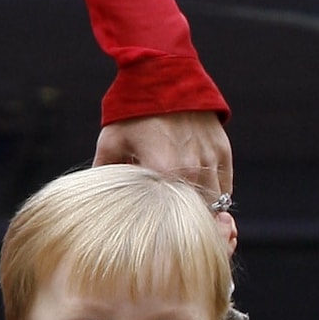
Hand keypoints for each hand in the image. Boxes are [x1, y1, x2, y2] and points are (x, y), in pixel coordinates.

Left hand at [95, 110, 236, 249]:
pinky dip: (214, 194)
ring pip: (216, 203)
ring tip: (188, 219)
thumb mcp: (110, 143)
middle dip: (191, 229)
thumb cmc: (131, 110)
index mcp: (163, 171)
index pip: (175, 220)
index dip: (171, 237)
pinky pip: (224, 185)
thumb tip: (94, 203)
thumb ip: (105, 176)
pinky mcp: (222, 149)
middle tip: (178, 238)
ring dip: (203, 212)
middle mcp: (192, 168)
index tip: (162, 247)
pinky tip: (198, 197)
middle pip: (200, 217)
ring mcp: (211, 159)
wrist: (163, 72)